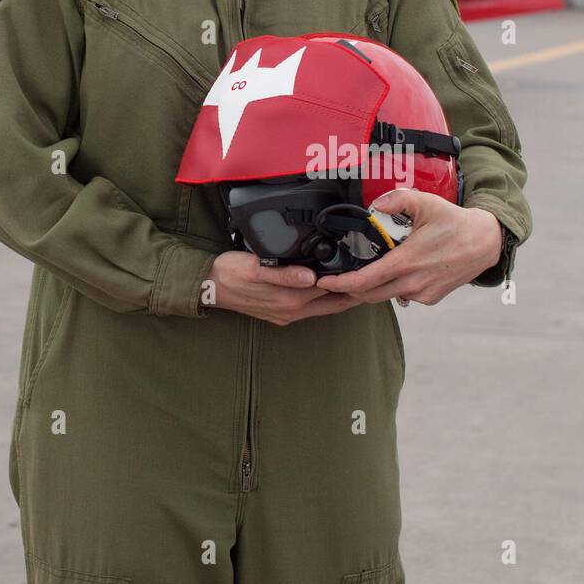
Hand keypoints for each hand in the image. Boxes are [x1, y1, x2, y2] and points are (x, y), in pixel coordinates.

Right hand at [201, 251, 361, 326]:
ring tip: (358, 281)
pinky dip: (324, 298)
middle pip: (334, 304)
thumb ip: (284, 274)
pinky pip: (310, 307)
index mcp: (291, 300)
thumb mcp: (256, 269)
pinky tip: (327, 286)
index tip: (372, 275)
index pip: (333, 296)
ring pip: (323, 306)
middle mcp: (292, 311)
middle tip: (375, 279)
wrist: (208, 286)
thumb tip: (310, 277)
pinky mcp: (279, 312)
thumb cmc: (231, 273)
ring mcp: (286, 314)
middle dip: (355, 293)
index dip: (354, 286)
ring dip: (340, 296)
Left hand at [317, 189, 502, 304]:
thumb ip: (397, 199)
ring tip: (360, 276)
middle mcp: (412, 282)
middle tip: (336, 279)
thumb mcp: (425, 202)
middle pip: (368, 295)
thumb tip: (376, 204)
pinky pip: (402, 296)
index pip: (363, 281)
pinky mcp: (431, 297)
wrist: (485, 242)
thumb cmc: (455, 222)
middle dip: (349, 289)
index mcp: (405, 262)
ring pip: (384, 297)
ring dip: (370, 289)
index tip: (324, 281)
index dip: (339, 283)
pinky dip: (392, 288)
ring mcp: (422, 293)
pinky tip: (394, 274)